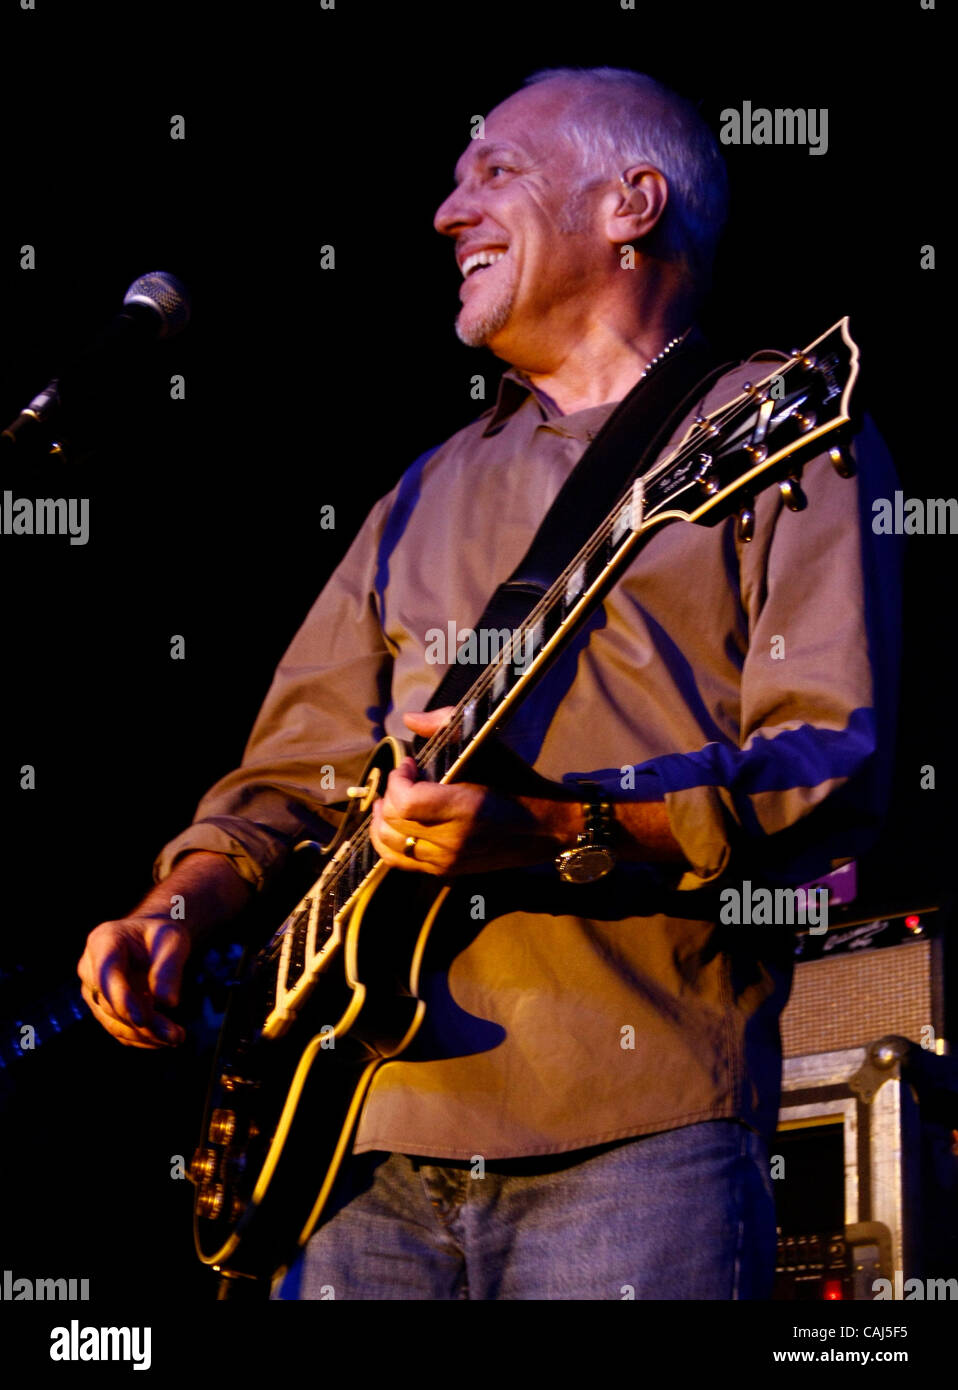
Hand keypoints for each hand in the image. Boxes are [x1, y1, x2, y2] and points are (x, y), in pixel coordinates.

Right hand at [77, 915, 191, 1048]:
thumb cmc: (161, 935)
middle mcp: (89, 968)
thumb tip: (169, 1002)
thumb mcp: (172, 941)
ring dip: (145, 1035)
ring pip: (113, 1022)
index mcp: (103, 941)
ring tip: (176, 1038)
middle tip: (177, 1036)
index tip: (144, 1019)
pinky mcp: (102, 1009)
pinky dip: (142, 1038)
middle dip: (145, 1023)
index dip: (122, 999)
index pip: (106, 975)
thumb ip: (168, 968)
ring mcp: (92, 991)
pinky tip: (165, 1038)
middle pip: (111, 1004)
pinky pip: (119, 1030)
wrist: (151, 939)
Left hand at [369, 708, 569, 874]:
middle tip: (402, 779)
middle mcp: (452, 841)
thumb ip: (447, 724)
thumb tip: (409, 719)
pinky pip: (400, 863)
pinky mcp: (445, 871)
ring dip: (381, 820)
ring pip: (390, 845)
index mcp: (465, 808)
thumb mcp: (487, 746)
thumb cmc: (516, 781)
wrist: (545, 826)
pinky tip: (393, 825)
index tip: (410, 764)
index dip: (398, 779)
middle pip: (394, 821)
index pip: (405, 800)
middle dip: (389, 795)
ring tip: (388, 802)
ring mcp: (447, 861)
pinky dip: (387, 843)